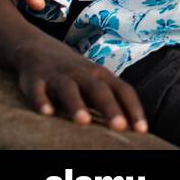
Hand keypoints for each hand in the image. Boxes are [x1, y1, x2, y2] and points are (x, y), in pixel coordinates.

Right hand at [13, 36, 146, 132]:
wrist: (40, 49)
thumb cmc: (78, 74)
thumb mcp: (96, 83)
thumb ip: (111, 101)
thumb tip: (131, 129)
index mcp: (103, 76)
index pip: (124, 91)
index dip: (134, 109)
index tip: (142, 130)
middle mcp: (84, 74)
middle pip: (99, 90)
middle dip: (110, 108)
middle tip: (120, 127)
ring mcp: (59, 76)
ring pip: (69, 89)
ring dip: (76, 104)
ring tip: (83, 122)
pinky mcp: (36, 80)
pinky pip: (38, 91)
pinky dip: (41, 101)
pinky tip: (46, 113)